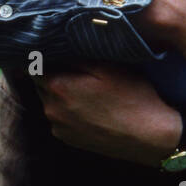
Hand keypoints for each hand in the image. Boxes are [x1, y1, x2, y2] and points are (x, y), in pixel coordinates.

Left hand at [33, 62, 179, 166]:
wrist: (150, 136)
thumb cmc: (132, 96)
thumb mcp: (107, 66)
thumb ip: (74, 55)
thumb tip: (52, 46)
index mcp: (58, 87)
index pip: (34, 64)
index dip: (47, 54)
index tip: (62, 50)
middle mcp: (51, 109)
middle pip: (41, 82)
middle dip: (55, 72)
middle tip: (81, 67)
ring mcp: (59, 127)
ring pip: (51, 100)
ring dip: (63, 91)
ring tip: (90, 88)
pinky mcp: (69, 139)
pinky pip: (61, 117)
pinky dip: (69, 109)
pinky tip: (92, 106)